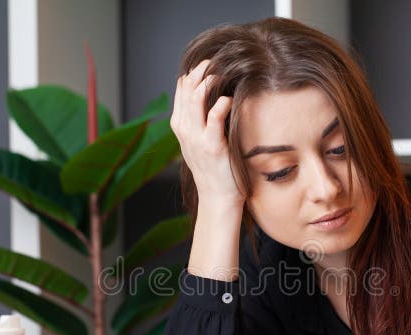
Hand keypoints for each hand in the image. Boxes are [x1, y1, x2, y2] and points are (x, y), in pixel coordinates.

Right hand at [170, 59, 244, 205]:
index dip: (194, 72)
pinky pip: (214, 116)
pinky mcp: (212, 145)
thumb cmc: (214, 168)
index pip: (181, 88)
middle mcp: (185, 129)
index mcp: (181, 125)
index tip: (210, 63)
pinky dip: (222, 104)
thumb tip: (208, 95)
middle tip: (217, 61)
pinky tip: (229, 100)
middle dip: (201, 70)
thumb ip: (199, 119)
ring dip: (210, 81)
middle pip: (187, 88)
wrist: (217, 197)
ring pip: (196, 98)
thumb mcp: (198, 141)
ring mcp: (196, 137)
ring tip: (222, 74)